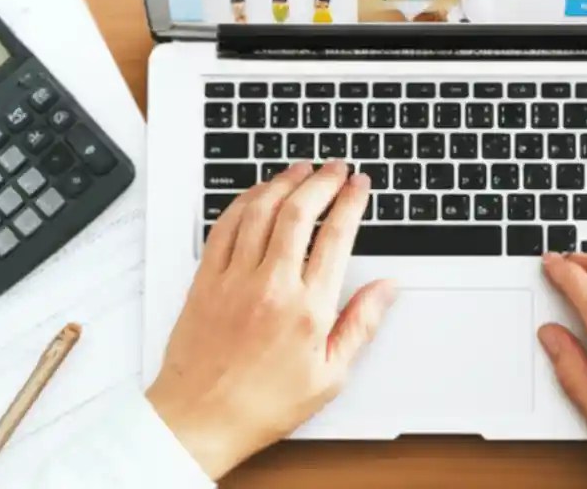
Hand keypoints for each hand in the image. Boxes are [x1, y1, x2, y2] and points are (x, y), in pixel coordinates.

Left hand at [147, 162, 395, 478]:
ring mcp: (234, 278)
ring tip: (301, 169)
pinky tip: (257, 193)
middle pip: (299, 211)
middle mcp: (271, 285)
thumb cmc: (262, 405)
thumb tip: (385, 289)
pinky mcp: (205, 280)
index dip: (352, 202)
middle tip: (335, 167)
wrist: (200, 419)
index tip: (360, 185)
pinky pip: (225, 226)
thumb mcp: (330, 376)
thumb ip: (360, 325)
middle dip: (322, 180)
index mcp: (308, 309)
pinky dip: (244, 201)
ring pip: (260, 209)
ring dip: (284, 181)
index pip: (336, 236)